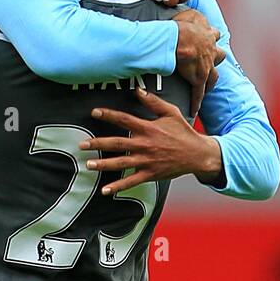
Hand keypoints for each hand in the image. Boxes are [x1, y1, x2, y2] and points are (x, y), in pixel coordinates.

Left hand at [79, 89, 223, 194]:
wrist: (198, 154)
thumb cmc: (183, 132)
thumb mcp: (170, 113)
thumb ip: (153, 102)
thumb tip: (138, 90)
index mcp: (148, 128)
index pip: (124, 120)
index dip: (108, 115)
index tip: (94, 112)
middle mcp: (145, 144)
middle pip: (117, 143)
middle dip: (98, 143)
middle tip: (82, 144)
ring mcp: (147, 160)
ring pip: (121, 163)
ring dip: (103, 164)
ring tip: (88, 164)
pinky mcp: (150, 174)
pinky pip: (131, 181)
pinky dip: (118, 187)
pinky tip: (105, 190)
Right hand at [173, 8, 226, 116]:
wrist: (175, 41)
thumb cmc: (176, 26)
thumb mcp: (183, 14)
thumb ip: (181, 12)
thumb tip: (168, 2)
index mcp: (207, 33)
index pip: (213, 35)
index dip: (211, 37)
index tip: (211, 38)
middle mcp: (211, 49)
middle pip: (219, 55)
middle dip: (216, 59)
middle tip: (212, 63)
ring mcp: (207, 65)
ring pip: (213, 76)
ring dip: (210, 81)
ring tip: (205, 88)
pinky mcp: (199, 78)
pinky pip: (199, 93)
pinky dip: (196, 101)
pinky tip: (194, 110)